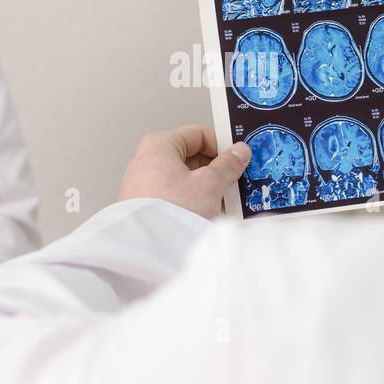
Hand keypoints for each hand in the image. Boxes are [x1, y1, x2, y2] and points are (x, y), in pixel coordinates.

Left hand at [117, 124, 250, 219]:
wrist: (148, 249)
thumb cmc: (171, 211)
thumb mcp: (210, 184)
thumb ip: (228, 165)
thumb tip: (239, 152)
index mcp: (159, 145)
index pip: (198, 134)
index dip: (220, 146)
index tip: (236, 159)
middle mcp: (147, 162)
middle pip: (191, 158)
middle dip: (215, 171)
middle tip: (233, 183)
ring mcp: (144, 185)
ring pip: (185, 180)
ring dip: (207, 190)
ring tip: (223, 204)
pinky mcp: (146, 207)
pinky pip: (176, 197)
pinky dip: (193, 203)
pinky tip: (207, 216)